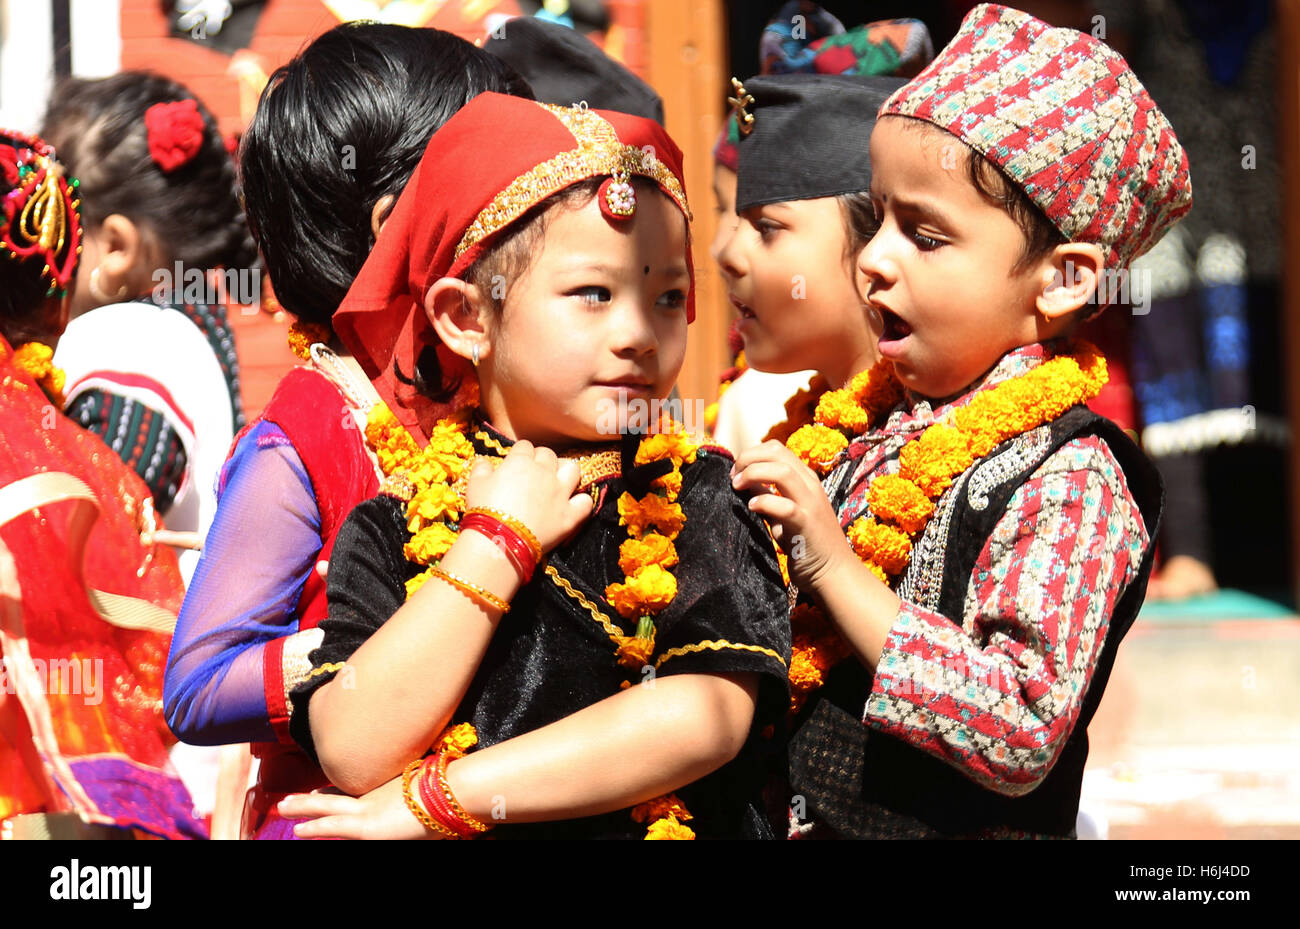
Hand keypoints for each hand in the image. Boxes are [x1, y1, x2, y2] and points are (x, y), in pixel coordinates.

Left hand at [278, 776, 440, 839]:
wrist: (453, 792)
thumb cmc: (450, 795)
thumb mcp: (429, 797)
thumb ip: (416, 801)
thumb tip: (423, 804)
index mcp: (385, 790)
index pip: (351, 792)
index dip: (330, 792)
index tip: (316, 792)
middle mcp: (373, 797)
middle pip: (333, 795)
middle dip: (309, 798)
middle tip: (288, 799)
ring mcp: (368, 810)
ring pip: (326, 807)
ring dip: (303, 808)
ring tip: (282, 808)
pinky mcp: (368, 827)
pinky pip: (334, 827)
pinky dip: (316, 828)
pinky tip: (299, 831)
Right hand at [465, 440, 593, 553]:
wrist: (499, 541)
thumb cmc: (484, 510)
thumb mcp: (475, 485)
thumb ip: (481, 468)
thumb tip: (482, 460)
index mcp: (520, 462)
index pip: (524, 446)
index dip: (520, 454)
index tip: (515, 464)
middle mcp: (544, 472)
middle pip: (548, 454)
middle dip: (541, 460)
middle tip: (533, 473)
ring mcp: (560, 493)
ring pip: (572, 470)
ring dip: (566, 472)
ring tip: (558, 480)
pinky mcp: (570, 515)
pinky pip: (585, 502)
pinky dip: (581, 502)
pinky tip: (573, 505)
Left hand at [730, 440, 852, 590]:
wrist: (834, 573)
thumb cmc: (806, 543)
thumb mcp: (784, 513)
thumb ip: (768, 494)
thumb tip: (744, 479)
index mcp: (805, 480)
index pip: (776, 449)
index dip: (751, 454)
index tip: (736, 471)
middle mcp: (810, 486)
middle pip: (777, 453)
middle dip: (749, 459)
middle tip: (733, 477)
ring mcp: (811, 504)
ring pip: (783, 472)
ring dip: (753, 474)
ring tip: (737, 487)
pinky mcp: (806, 525)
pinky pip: (785, 506)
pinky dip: (764, 502)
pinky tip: (751, 507)